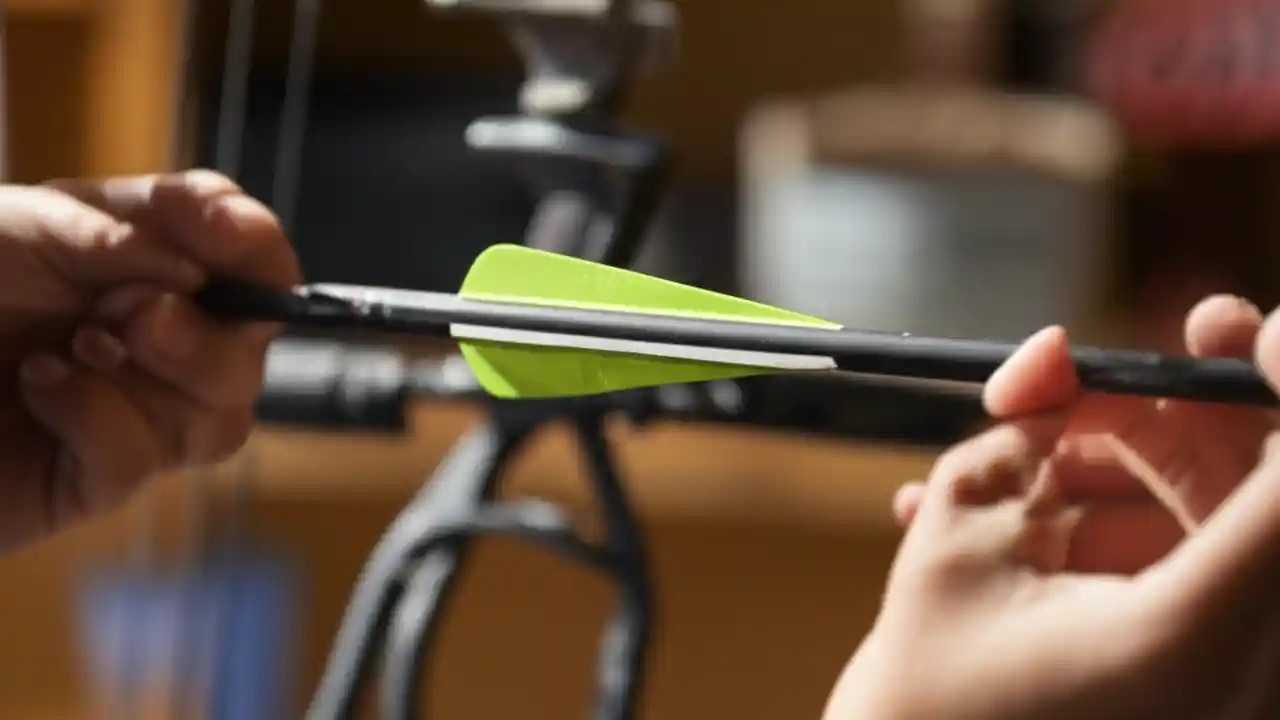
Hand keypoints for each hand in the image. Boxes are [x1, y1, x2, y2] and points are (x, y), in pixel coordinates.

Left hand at [0, 170, 299, 551]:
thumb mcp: (20, 228)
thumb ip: (115, 236)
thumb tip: (195, 274)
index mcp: (148, 263)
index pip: (245, 253)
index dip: (256, 245)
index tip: (229, 234)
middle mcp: (156, 339)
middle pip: (251, 348)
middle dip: (206, 333)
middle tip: (134, 315)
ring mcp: (136, 413)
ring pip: (219, 416)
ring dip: (152, 378)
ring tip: (69, 352)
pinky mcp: (96, 478)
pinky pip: (140, 459)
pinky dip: (92, 418)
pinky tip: (37, 391)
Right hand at [823, 298, 1279, 719]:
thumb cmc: (923, 709)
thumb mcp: (951, 546)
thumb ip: (1016, 434)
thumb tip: (1057, 351)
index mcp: (1196, 636)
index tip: (1227, 329)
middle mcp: (1238, 664)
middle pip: (1250, 483)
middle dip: (1158, 411)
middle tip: (1063, 377)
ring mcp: (1222, 676)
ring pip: (1207, 522)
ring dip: (1109, 470)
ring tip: (995, 473)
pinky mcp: (1192, 674)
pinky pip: (1172, 569)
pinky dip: (1102, 527)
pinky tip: (1012, 522)